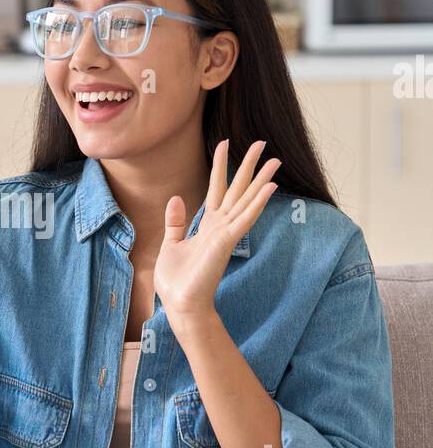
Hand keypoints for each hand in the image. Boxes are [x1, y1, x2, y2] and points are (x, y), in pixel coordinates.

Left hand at [153, 139, 280, 327]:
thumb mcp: (171, 244)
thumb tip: (176, 198)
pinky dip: (257, 203)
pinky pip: (245, 218)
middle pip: (238, 189)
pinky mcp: (226, 242)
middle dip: (249, 166)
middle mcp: (220, 226)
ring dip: (261, 180)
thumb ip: (176, 222)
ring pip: (247, 200)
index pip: (216, 188)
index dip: (220, 165)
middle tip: (263, 143)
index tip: (224, 142)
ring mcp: (226, 233)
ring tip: (275, 160)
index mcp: (207, 225)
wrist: (181, 304)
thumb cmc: (177, 281)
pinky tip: (269, 187)